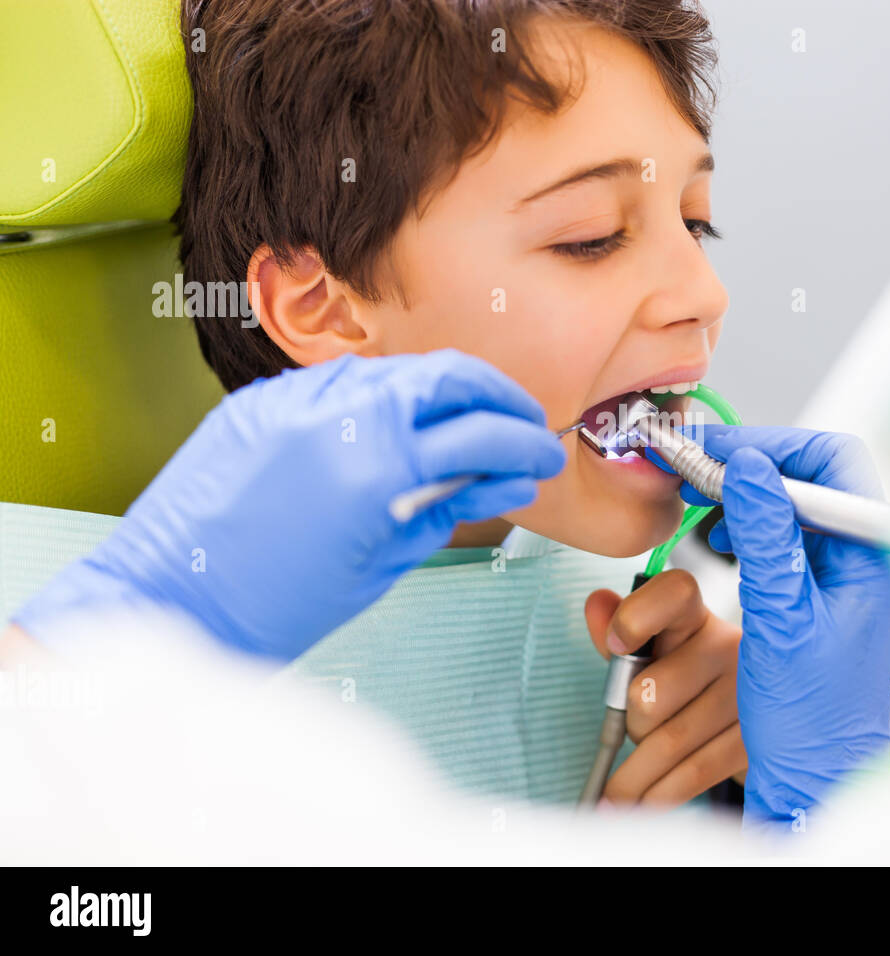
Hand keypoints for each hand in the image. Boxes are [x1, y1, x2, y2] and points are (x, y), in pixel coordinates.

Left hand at [14, 350, 565, 659]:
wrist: (173, 597)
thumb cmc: (273, 604)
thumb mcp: (382, 563)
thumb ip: (447, 509)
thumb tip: (502, 481)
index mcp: (375, 469)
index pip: (480, 432)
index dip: (526, 442)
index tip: (545, 454)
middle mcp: (337, 416)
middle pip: (447, 374)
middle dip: (498, 394)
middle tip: (522, 421)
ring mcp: (295, 399)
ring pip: (395, 368)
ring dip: (444, 389)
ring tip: (467, 423)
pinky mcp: (263, 398)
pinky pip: (341, 381)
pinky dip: (384, 396)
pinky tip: (399, 425)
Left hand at [584, 569, 745, 806]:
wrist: (757, 716)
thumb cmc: (689, 677)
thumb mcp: (655, 651)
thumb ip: (620, 632)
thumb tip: (596, 605)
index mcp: (695, 616)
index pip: (674, 593)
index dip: (638, 616)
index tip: (616, 644)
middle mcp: (727, 647)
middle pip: (651, 690)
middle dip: (630, 724)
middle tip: (631, 735)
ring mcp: (748, 694)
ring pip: (670, 740)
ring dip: (634, 776)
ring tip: (614, 795)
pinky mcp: (757, 738)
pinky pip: (696, 771)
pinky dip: (661, 794)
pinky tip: (641, 804)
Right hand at [678, 425, 889, 833]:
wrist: (817, 777)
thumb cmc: (812, 718)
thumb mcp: (780, 619)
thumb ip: (765, 537)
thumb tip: (748, 469)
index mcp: (877, 557)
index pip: (833, 463)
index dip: (772, 447)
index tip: (718, 452)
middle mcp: (871, 557)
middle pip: (814, 477)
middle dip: (753, 468)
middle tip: (698, 470)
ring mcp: (851, 574)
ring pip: (798, 504)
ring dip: (748, 498)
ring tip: (705, 510)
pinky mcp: (828, 592)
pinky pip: (791, 537)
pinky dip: (752, 529)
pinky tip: (723, 542)